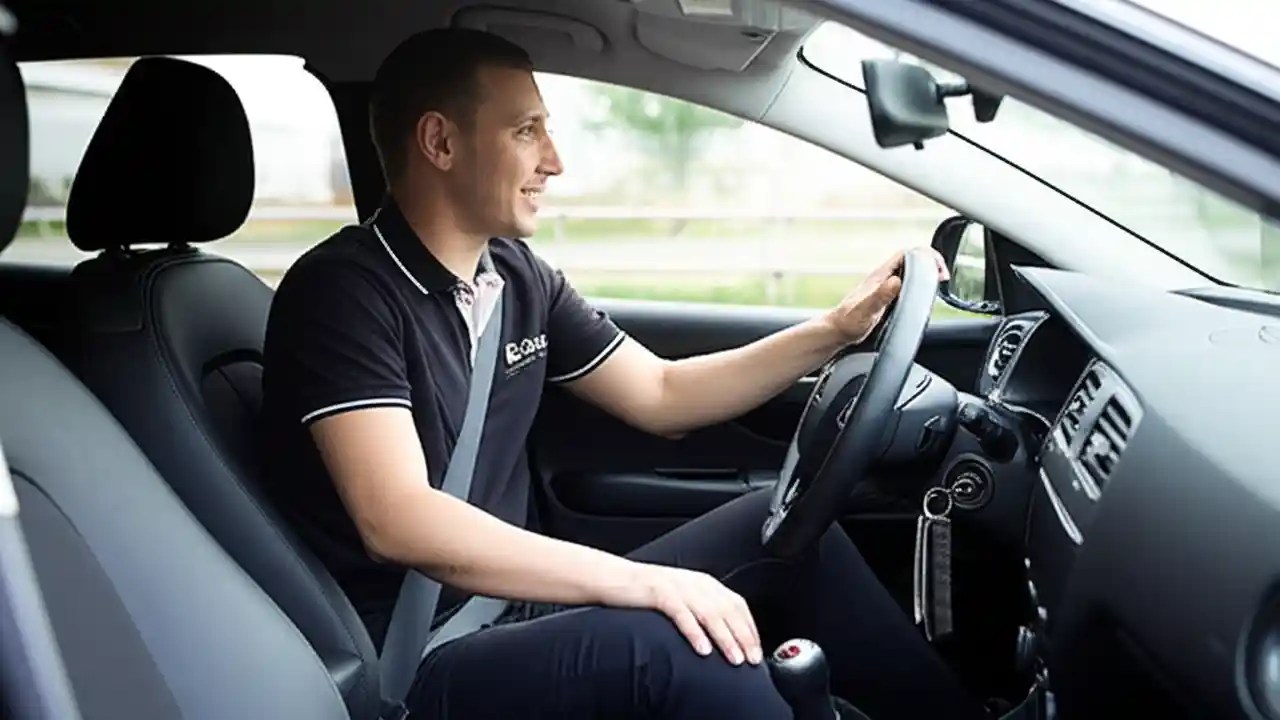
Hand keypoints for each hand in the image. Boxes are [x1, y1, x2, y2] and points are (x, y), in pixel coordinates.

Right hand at [610, 562, 762, 665]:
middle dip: (744, 637)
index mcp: (705, 583)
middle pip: (728, 610)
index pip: (737, 605)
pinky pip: (682, 614)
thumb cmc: (648, 595)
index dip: (750, 628)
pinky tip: (703, 649)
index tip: (758, 651)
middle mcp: (696, 583)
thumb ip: (704, 612)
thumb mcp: (684, 599)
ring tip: (734, 658)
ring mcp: (679, 586)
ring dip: (725, 638)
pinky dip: (695, 632)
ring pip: (710, 613)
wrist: (615, 579)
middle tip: (753, 659)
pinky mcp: (660, 592)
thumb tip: (726, 637)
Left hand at [824, 247, 948, 344]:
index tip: (937, 269)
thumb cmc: (847, 322)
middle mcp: (883, 279)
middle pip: (911, 261)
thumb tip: (896, 281)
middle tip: (942, 276)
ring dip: (924, 274)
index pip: (907, 254)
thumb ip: (881, 295)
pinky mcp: (885, 298)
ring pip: (908, 272)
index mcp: (880, 276)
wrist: (836, 332)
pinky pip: (905, 285)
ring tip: (938, 281)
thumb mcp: (866, 310)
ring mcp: (884, 288)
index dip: (925, 256)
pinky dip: (917, 286)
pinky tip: (922, 296)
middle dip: (929, 263)